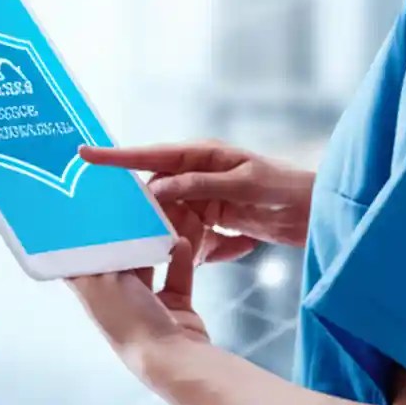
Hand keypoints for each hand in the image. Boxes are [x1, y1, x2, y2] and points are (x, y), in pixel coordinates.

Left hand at [69, 204, 209, 377]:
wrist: (172, 356)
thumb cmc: (129, 321)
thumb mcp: (100, 279)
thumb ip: (98, 250)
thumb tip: (91, 227)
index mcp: (92, 293)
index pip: (84, 259)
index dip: (89, 235)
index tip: (99, 208)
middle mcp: (117, 299)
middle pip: (121, 259)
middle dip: (130, 235)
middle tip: (137, 207)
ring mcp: (147, 304)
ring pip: (151, 265)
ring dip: (158, 244)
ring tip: (164, 220)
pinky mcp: (175, 307)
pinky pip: (177, 276)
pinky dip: (181, 259)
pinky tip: (183, 241)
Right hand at [80, 142, 313, 262]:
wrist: (322, 212)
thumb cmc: (288, 188)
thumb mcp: (245, 184)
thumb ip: (201, 186)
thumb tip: (157, 188)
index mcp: (203, 155)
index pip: (151, 155)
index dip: (116, 157)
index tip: (83, 153)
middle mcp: (200, 175)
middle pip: (161, 197)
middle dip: (161, 218)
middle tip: (174, 233)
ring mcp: (208, 200)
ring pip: (178, 223)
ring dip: (190, 239)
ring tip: (217, 241)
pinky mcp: (219, 223)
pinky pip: (200, 240)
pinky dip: (211, 250)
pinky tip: (236, 247)